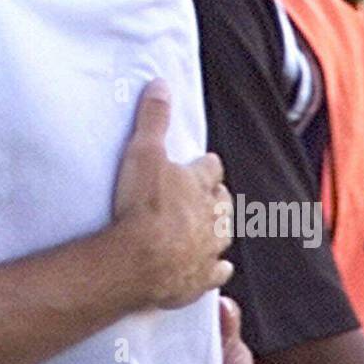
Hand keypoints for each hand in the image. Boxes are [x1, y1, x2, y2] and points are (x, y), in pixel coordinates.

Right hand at [113, 79, 232, 309]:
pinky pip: (217, 273)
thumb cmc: (141, 205)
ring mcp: (208, 249)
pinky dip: (218, 270)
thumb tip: (161, 85)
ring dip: (221, 230)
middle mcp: (211, 216)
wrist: (140, 259)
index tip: (206, 162)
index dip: (207, 165)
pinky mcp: (199, 278)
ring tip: (216, 227)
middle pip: (222, 203)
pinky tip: (221, 270)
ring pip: (224, 236)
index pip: (210, 169)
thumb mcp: (142, 151)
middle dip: (218, 197)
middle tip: (211, 194)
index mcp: (199, 184)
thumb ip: (153, 119)